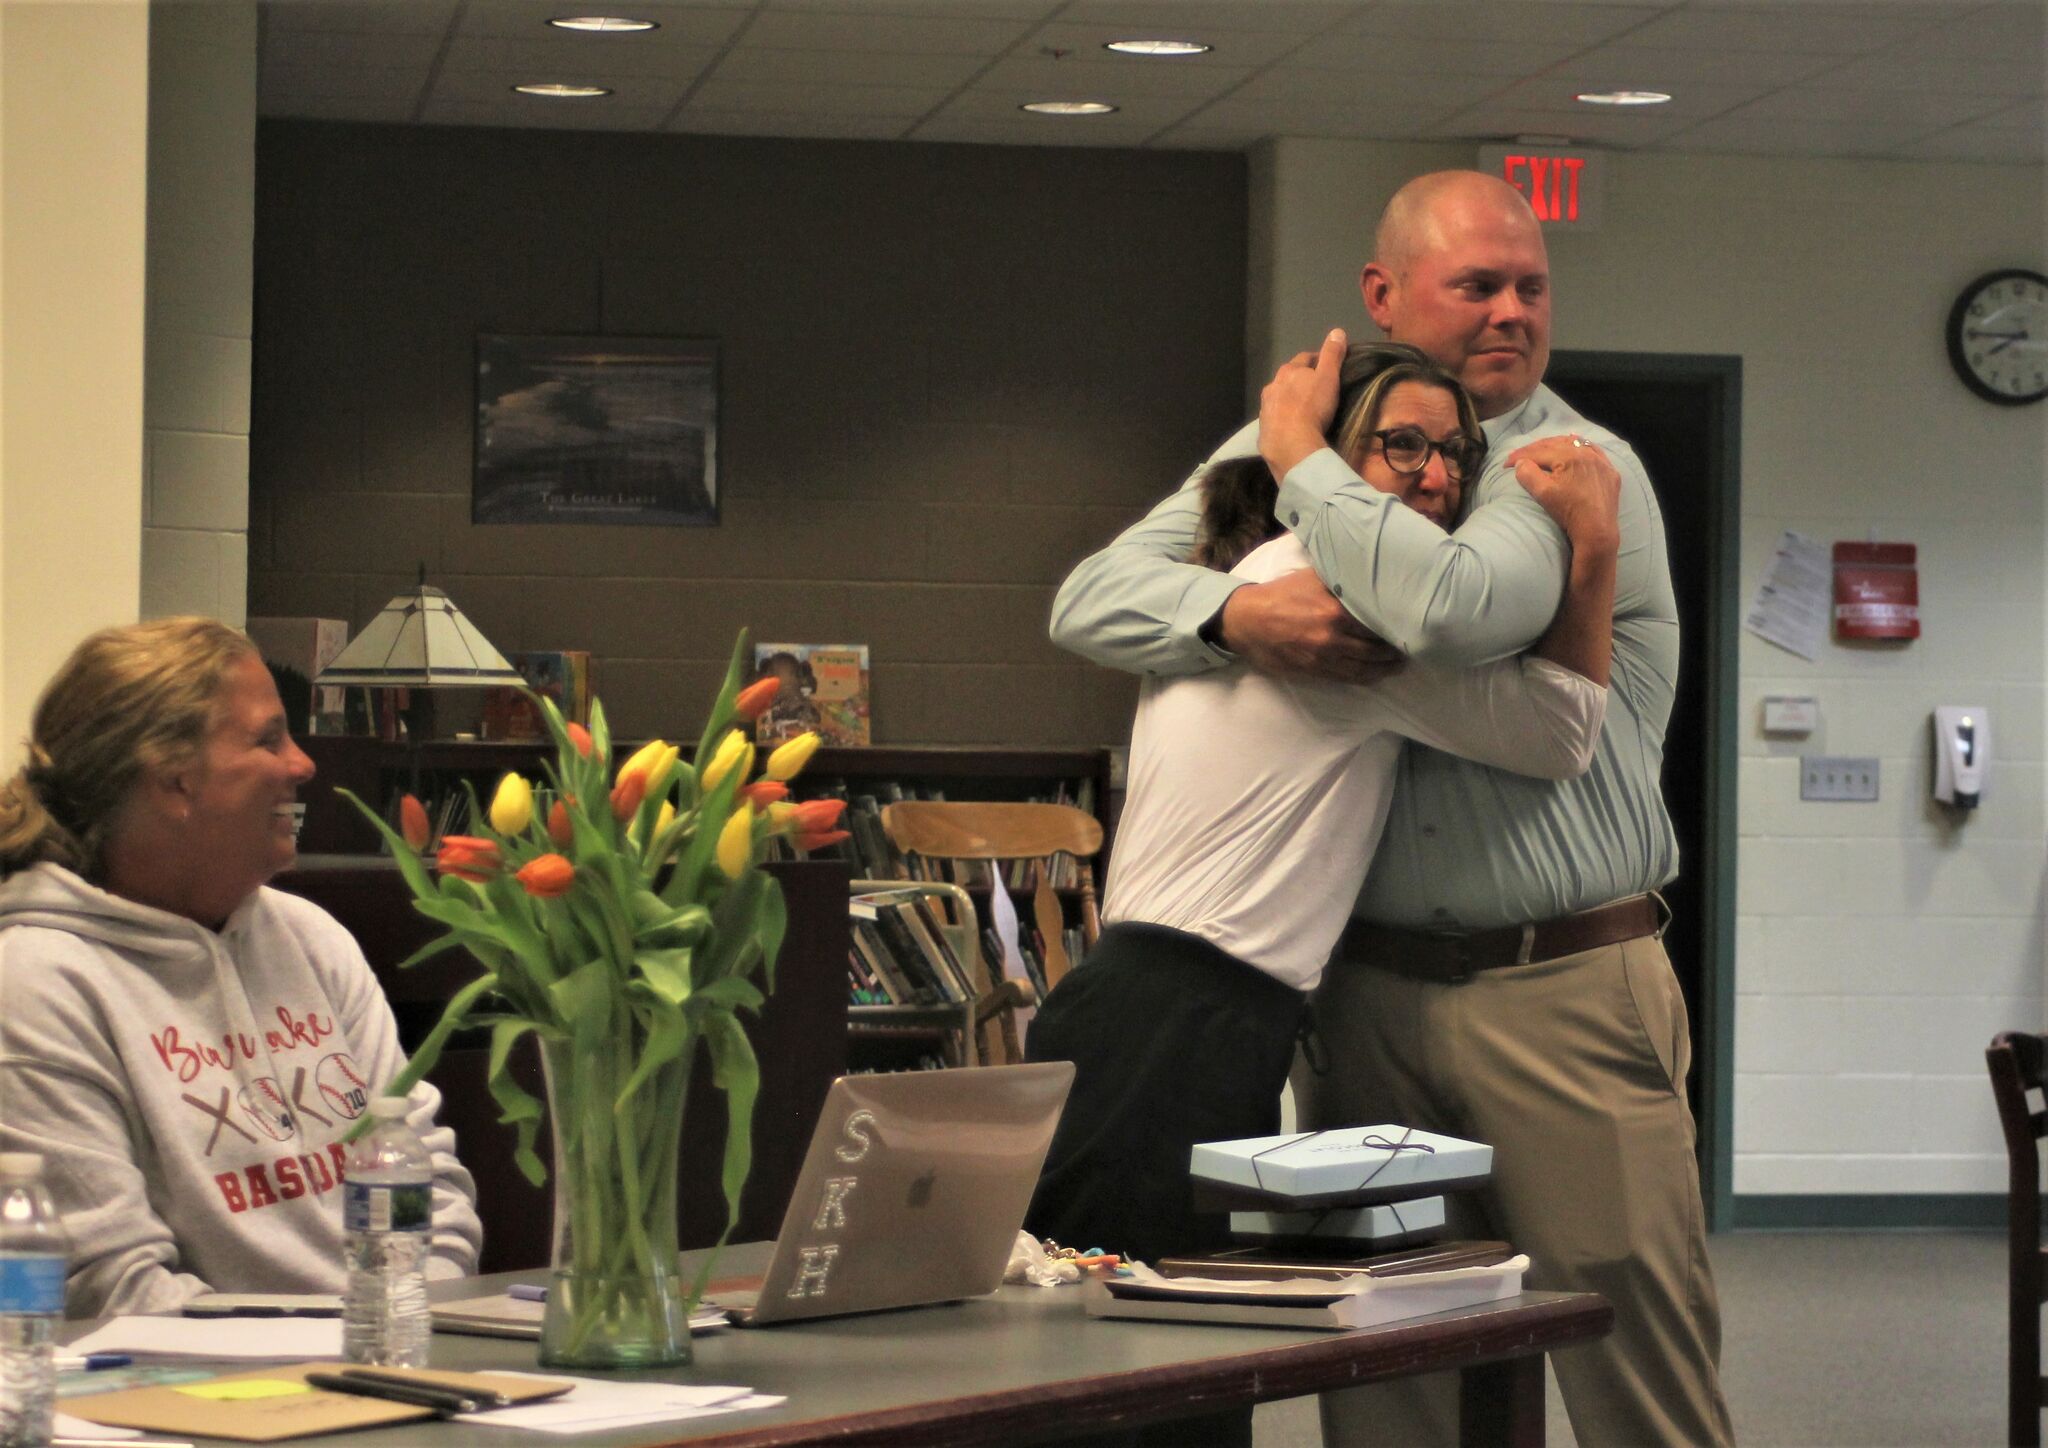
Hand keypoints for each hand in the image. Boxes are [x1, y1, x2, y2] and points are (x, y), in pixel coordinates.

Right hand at [1218, 569, 1405, 684]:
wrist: (1247, 621)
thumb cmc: (1281, 595)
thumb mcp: (1312, 577)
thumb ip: (1342, 579)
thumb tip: (1370, 574)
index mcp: (1335, 610)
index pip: (1376, 621)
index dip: (1395, 624)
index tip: (1410, 622)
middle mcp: (1334, 636)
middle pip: (1376, 647)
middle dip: (1395, 649)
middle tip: (1411, 645)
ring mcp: (1325, 657)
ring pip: (1365, 667)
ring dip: (1386, 667)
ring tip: (1400, 663)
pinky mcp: (1316, 671)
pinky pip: (1349, 678)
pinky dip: (1368, 677)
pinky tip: (1378, 674)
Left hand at [1259, 329, 1346, 482]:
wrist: (1290, 444)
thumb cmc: (1313, 407)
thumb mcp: (1328, 377)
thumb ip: (1332, 355)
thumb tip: (1337, 331)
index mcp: (1289, 370)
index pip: (1305, 358)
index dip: (1318, 361)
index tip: (1328, 368)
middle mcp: (1272, 385)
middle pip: (1289, 377)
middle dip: (1301, 379)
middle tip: (1317, 389)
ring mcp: (1265, 407)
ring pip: (1280, 397)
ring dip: (1290, 399)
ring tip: (1304, 409)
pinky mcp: (1263, 427)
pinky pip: (1275, 417)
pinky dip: (1284, 417)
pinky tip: (1292, 425)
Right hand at [1506, 434, 1619, 553]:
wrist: (1597, 530)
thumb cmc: (1568, 512)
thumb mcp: (1542, 494)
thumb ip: (1527, 474)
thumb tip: (1521, 463)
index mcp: (1569, 456)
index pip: (1538, 452)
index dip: (1519, 456)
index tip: (1505, 464)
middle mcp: (1587, 453)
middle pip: (1556, 444)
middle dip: (1535, 449)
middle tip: (1519, 456)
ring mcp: (1601, 461)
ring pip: (1576, 443)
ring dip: (1557, 444)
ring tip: (1543, 447)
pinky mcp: (1609, 471)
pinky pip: (1594, 451)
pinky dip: (1581, 446)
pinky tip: (1576, 443)